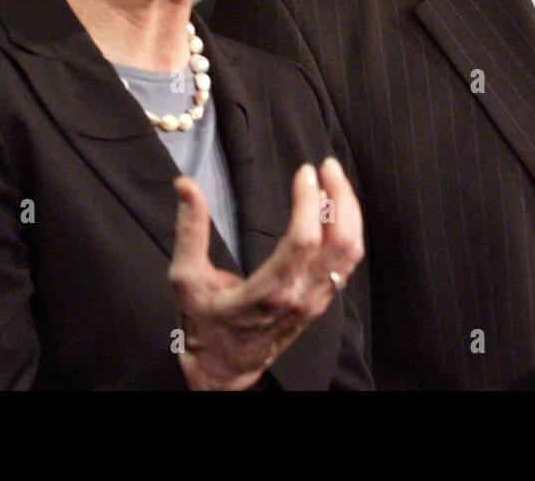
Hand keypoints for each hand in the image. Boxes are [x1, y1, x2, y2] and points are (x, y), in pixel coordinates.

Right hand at [168, 156, 362, 389]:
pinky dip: (349, 230)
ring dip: (349, 212)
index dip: (309, 202)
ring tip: (335, 181)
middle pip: (339, 243)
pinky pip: (346, 263)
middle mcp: (299, 297)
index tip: (305, 172)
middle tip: (327, 167)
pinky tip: (338, 209)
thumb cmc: (203, 323)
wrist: (224, 369)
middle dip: (339, 198)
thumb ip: (189, 231)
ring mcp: (314, 301)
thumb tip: (185, 184)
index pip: (303, 241)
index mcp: (268, 292)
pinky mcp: (320, 301)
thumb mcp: (185, 278)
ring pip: (349, 253)